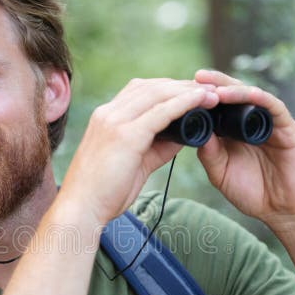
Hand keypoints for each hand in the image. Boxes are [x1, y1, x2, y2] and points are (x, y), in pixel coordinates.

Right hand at [60, 78, 218, 225]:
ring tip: (213, 93)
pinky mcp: (125, 136)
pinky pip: (161, 112)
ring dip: (188, 91)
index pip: (139, 90)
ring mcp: (114, 122)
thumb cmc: (104, 193)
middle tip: (210, 89)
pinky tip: (202, 102)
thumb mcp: (134, 163)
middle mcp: (108, 113)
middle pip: (151, 86)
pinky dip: (184, 103)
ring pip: (157, 94)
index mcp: (105, 117)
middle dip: (182, 85)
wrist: (80, 209)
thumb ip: (156, 147)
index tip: (192, 92)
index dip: (168, 88)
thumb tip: (182, 136)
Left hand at [194, 69, 294, 226]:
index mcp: (232, 131)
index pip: (216, 106)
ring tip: (217, 89)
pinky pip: (274, 107)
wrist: (280, 210)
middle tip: (197, 77)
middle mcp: (250, 122)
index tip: (182, 90)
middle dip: (215, 84)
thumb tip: (196, 132)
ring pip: (252, 96)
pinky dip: (261, 99)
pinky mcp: (287, 128)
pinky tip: (248, 94)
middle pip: (232, 94)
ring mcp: (269, 123)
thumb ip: (210, 154)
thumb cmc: (251, 192)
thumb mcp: (221, 174)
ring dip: (234, 89)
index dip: (201, 97)